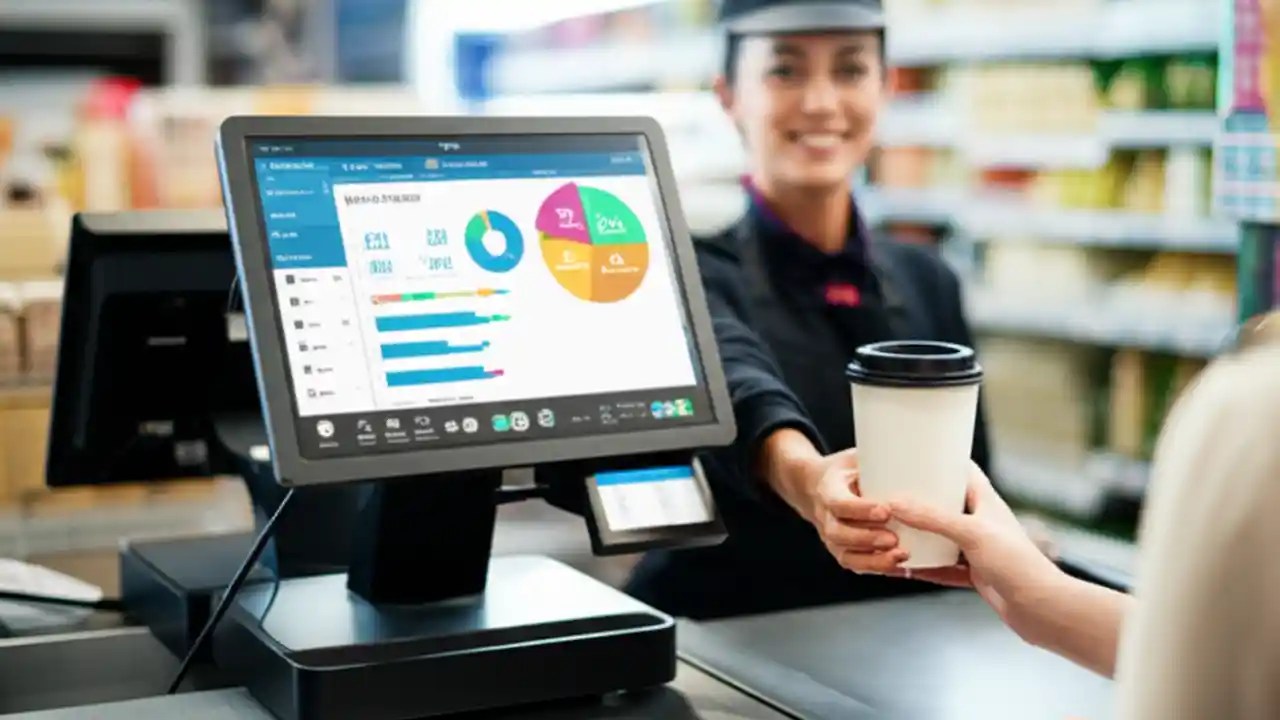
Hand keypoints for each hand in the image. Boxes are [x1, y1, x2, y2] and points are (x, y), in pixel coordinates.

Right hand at [801, 449, 909, 574]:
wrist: (815, 486)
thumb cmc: (844, 469)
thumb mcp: (855, 457)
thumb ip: (878, 459)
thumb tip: (917, 452)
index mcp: (827, 489)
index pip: (839, 502)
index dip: (860, 509)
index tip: (886, 511)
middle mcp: (825, 515)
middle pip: (839, 533)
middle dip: (868, 538)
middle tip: (894, 539)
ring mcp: (830, 536)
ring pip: (845, 553)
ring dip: (873, 558)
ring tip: (899, 556)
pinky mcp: (840, 549)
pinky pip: (854, 563)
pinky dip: (874, 567)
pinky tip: (895, 566)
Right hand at [885, 462, 1065, 634]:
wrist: (1041, 607)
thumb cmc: (1017, 562)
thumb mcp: (971, 532)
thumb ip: (933, 518)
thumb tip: (896, 503)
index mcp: (985, 500)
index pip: (964, 471)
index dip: (943, 460)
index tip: (916, 455)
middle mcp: (981, 521)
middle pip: (945, 504)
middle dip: (920, 501)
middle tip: (891, 495)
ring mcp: (977, 549)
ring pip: (940, 538)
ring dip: (918, 537)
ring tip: (890, 531)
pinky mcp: (974, 574)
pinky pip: (941, 567)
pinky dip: (923, 568)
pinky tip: (902, 569)